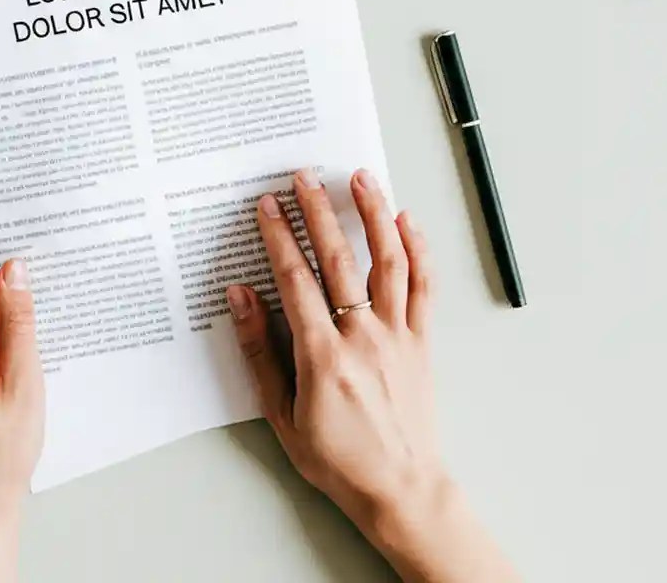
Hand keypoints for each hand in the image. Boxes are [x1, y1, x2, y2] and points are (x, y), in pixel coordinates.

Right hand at [228, 168, 517, 582]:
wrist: (400, 487)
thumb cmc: (338, 460)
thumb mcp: (281, 416)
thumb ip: (261, 353)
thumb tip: (242, 299)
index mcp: (323, 355)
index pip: (296, 279)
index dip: (278, 237)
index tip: (266, 206)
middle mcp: (364, 336)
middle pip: (339, 259)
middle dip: (317, 211)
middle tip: (302, 178)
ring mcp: (398, 336)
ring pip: (389, 260)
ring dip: (373, 213)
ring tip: (360, 178)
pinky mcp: (422, 342)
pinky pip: (423, 286)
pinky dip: (417, 250)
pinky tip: (406, 222)